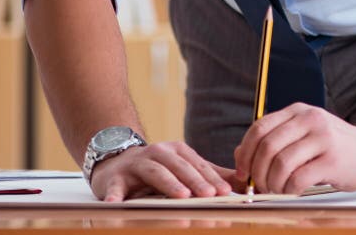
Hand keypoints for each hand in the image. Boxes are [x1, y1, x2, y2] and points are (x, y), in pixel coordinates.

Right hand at [91, 141, 236, 201]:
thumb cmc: (157, 170)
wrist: (116, 163)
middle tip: (209, 196)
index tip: (225, 193)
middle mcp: (159, 153)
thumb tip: (241, 182)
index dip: (212, 179)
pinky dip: (114, 195)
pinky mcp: (115, 177)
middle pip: (180, 168)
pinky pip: (115, 187)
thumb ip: (210, 175)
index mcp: (178, 151)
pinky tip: (115, 204)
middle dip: (196, 182)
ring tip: (182, 196)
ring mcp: (137, 164)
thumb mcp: (183, 168)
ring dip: (169, 184)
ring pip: (156, 173)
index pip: (198, 166)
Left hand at [234, 104, 355, 194]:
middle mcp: (310, 119)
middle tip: (260, 187)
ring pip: (281, 163)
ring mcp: (323, 137)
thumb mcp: (305, 135)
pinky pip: (299, 178)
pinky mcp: (333, 159)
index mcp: (299, 111)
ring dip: (273, 184)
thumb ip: (276, 140)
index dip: (245, 152)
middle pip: (267, 146)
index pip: (260, 127)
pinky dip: (290, 190)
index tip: (243, 172)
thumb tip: (240, 155)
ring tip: (278, 190)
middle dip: (257, 172)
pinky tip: (294, 191)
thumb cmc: (335, 147)